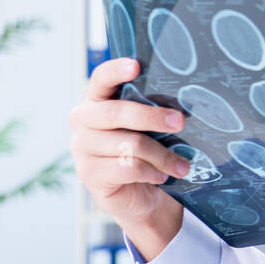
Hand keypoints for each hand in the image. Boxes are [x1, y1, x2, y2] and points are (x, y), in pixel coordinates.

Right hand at [67, 58, 187, 259]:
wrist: (141, 198)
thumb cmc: (149, 154)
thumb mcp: (152, 130)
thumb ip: (154, 112)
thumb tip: (183, 106)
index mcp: (97, 100)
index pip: (100, 79)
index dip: (116, 71)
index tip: (136, 65)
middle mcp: (82, 120)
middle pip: (117, 112)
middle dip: (153, 117)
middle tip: (181, 121)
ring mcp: (81, 148)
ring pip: (128, 144)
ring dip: (162, 155)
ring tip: (182, 165)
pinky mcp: (89, 173)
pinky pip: (128, 167)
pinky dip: (152, 172)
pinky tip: (162, 176)